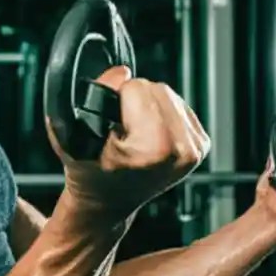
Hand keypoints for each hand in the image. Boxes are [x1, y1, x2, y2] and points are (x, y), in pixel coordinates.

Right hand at [48, 66, 210, 217]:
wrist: (107, 203)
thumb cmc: (90, 173)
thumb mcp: (74, 133)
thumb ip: (95, 96)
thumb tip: (121, 72)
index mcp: (155, 149)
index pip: (137, 87)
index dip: (116, 99)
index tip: (110, 125)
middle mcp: (181, 150)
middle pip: (156, 88)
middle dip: (134, 100)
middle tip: (120, 128)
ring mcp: (194, 149)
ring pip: (169, 94)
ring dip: (148, 104)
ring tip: (133, 131)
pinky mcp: (200, 145)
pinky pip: (180, 106)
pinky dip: (161, 113)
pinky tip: (148, 133)